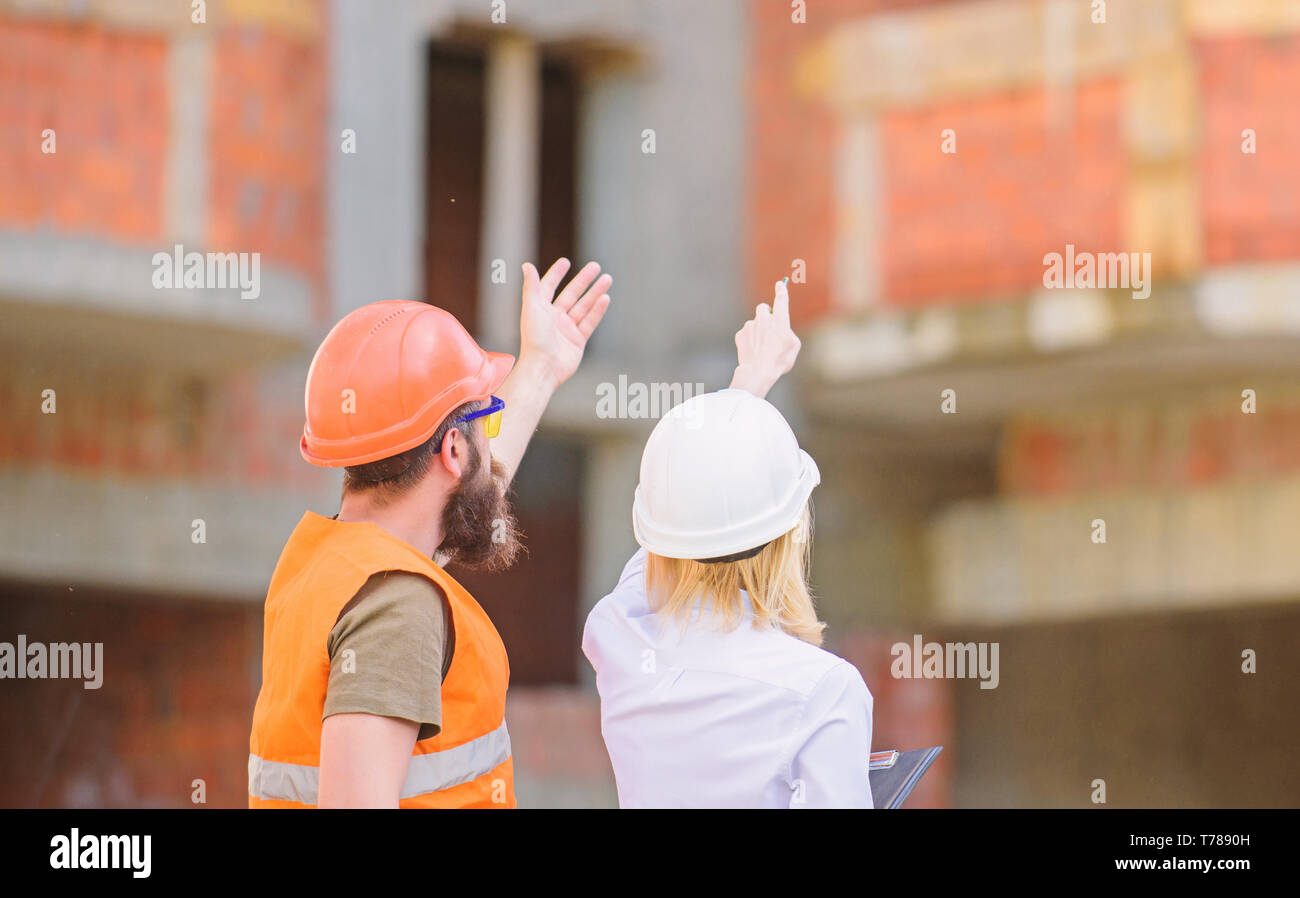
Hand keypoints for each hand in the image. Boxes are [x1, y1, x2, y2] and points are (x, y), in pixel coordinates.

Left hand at [520, 258, 612, 388]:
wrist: (543, 367)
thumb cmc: (534, 338)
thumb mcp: (532, 307)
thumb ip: (531, 286)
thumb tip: (526, 265)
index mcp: (540, 310)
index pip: (549, 287)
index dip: (556, 274)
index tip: (566, 262)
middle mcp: (554, 318)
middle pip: (571, 295)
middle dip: (583, 280)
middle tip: (596, 266)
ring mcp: (567, 330)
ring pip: (584, 307)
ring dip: (595, 292)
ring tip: (607, 278)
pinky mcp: (578, 341)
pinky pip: (589, 322)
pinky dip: (598, 310)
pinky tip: (606, 298)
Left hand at [729, 279, 800, 398]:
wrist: (758, 371)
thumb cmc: (779, 360)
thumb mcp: (793, 346)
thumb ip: (787, 333)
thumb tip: (780, 330)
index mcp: (780, 320)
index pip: (781, 299)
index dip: (781, 291)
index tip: (780, 284)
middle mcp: (764, 319)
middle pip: (763, 307)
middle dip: (765, 314)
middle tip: (768, 326)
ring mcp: (750, 326)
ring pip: (754, 324)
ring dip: (757, 331)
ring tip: (762, 348)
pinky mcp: (740, 334)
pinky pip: (746, 334)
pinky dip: (749, 340)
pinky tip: (753, 351)